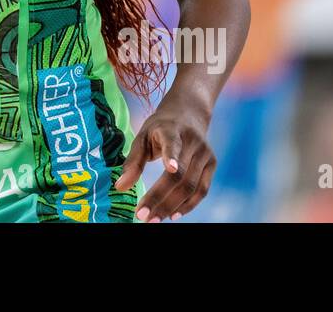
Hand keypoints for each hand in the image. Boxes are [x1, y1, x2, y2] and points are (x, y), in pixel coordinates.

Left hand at [113, 94, 215, 221]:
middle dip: (160, 198)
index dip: (172, 155)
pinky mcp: (212, 164)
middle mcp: (192, 142)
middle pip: (179, 175)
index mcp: (172, 130)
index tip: (170, 168)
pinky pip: (202, 190)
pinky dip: (188, 205)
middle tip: (143, 216)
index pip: (173, 143)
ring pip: (191, 187)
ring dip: (172, 206)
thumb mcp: (142, 137)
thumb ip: (133, 162)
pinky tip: (172, 215)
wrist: (188, 113)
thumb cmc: (159, 128)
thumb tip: (120, 187)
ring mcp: (205, 154)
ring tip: (154, 219)